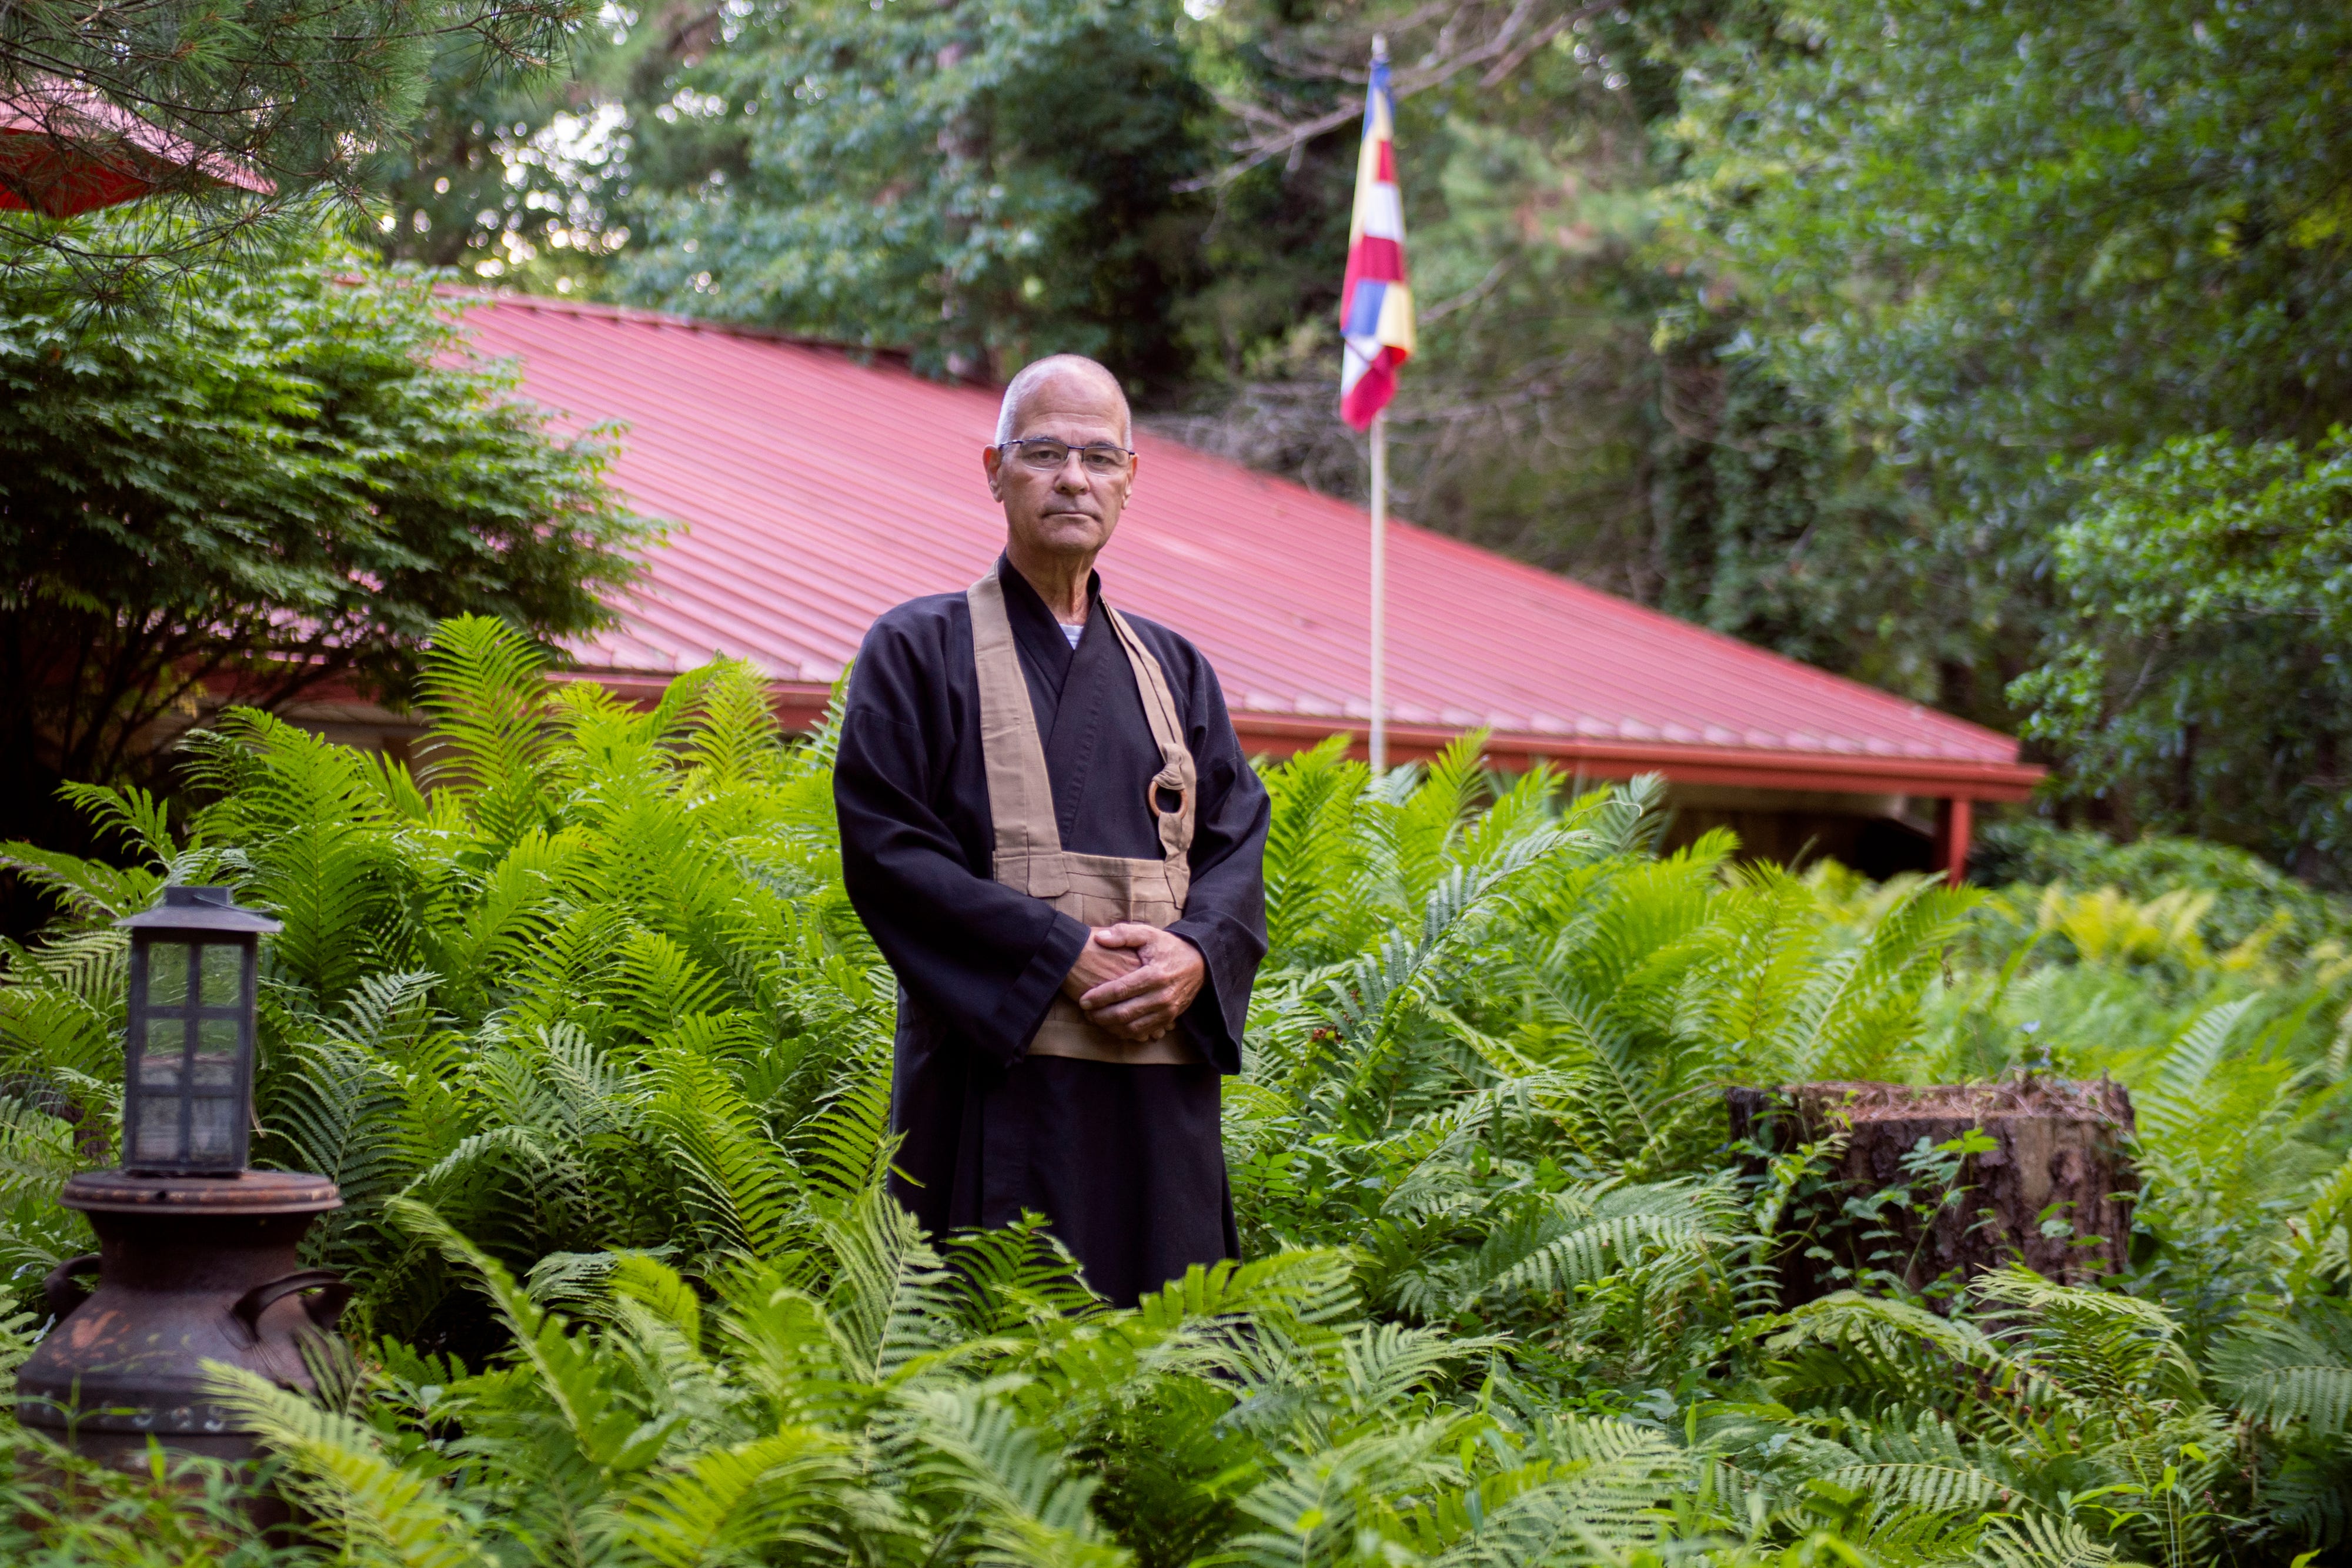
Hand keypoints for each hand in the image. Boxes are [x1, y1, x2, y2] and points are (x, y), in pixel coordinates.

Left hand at [1075, 923, 1204, 1042]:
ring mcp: (1167, 1011)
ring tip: (1096, 1020)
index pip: (1120, 990)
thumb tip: (1099, 938)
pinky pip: (1144, 1032)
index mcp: (1155, 974)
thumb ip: (1124, 934)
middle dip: (1101, 1016)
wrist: (1199, 963)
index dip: (1099, 997)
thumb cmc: (1168, 947)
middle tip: (1085, 1013)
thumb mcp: (1149, 934)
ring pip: (1133, 1028)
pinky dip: (1126, 1033)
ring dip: (1111, 1027)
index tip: (1083, 1000)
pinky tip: (1113, 1026)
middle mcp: (1162, 996)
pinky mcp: (1170, 1019)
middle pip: (1124, 1013)